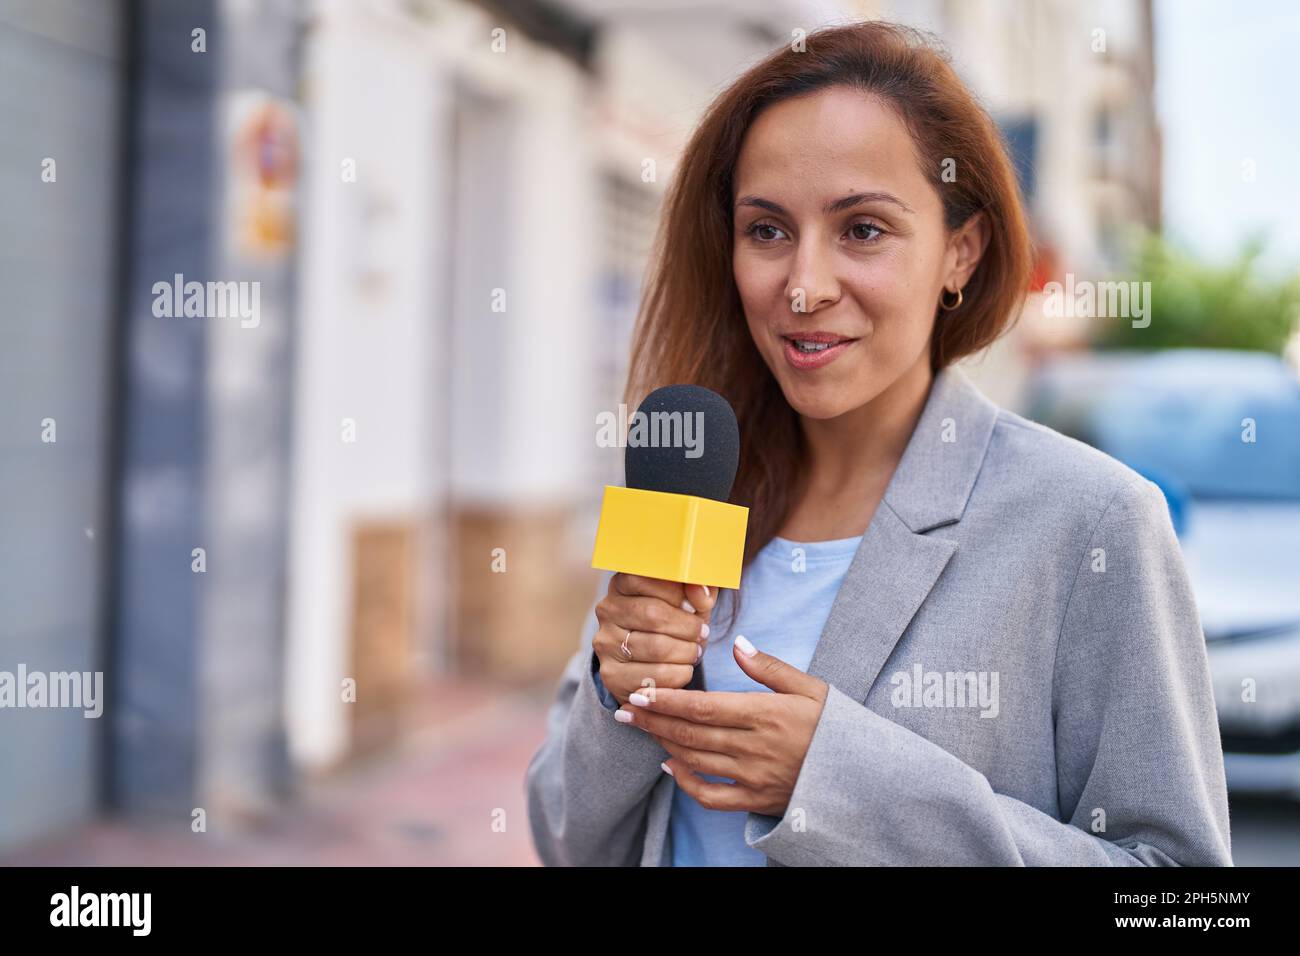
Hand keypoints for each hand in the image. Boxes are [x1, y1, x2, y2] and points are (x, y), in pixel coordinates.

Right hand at [593, 573, 715, 705]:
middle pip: (652, 614)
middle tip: (702, 633)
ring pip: (656, 647)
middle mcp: (607, 610)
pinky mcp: (611, 674)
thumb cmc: (673, 626)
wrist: (652, 669)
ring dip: (686, 651)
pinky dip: (679, 674)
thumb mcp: (689, 603)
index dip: (677, 593)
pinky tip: (683, 668)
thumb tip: (701, 590)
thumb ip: (698, 591)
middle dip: (687, 626)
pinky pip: (655, 675)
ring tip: (694, 651)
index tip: (695, 606)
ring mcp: (606, 643)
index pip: (645, 579)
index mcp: (622, 584)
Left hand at [618, 636, 828, 816]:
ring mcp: (754, 777)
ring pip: (695, 761)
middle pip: (690, 733)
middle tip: (625, 711)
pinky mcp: (757, 800)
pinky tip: (671, 766)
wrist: (864, 776)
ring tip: (642, 729)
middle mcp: (754, 747)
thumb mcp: (811, 687)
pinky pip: (712, 796)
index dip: (666, 702)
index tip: (640, 694)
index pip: (703, 707)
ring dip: (664, 744)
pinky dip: (686, 783)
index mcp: (765, 714)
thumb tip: (738, 643)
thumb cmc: (836, 725)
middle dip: (652, 721)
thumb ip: (770, 667)